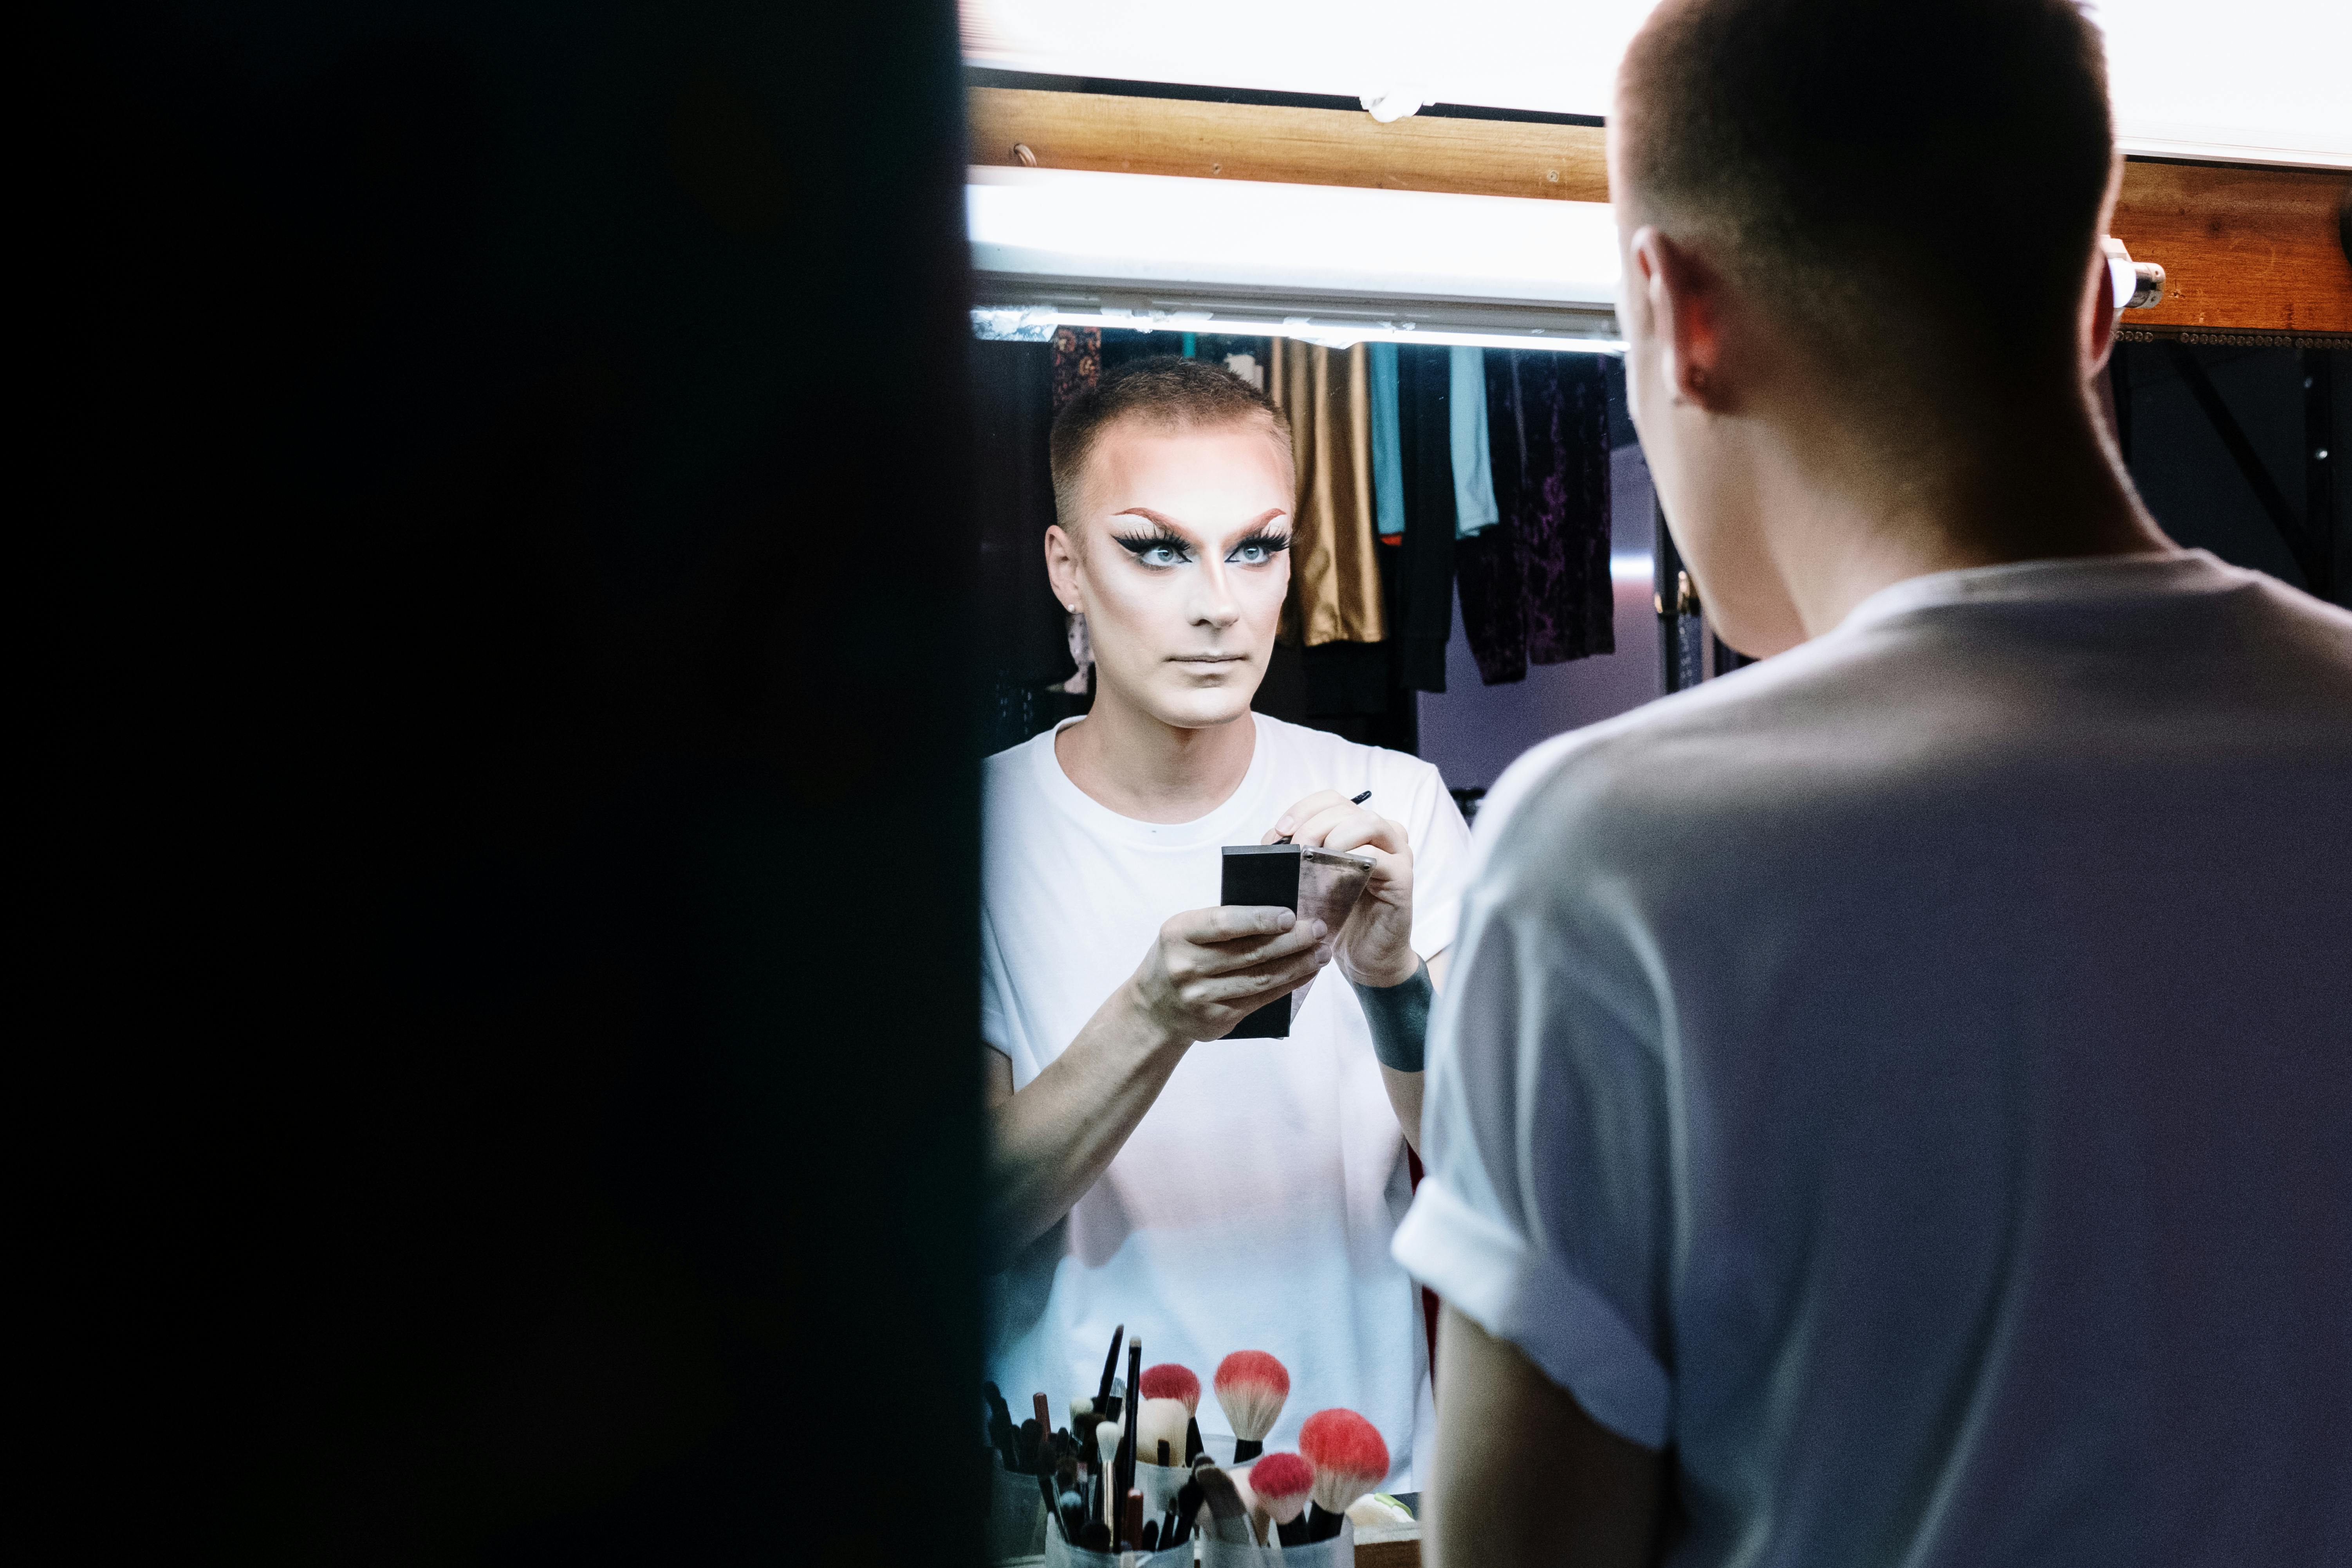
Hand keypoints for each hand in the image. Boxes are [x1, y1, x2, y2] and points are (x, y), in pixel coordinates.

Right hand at [1127, 906, 1331, 1042]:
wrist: (1154, 1008)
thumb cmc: (1178, 957)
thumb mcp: (1186, 931)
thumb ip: (1223, 923)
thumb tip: (1281, 916)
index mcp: (1179, 934)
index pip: (1225, 924)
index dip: (1260, 920)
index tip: (1290, 915)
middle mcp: (1188, 966)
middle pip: (1251, 953)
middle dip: (1292, 940)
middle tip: (1319, 929)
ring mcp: (1202, 997)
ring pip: (1261, 978)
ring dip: (1298, 964)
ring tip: (1321, 952)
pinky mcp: (1218, 1019)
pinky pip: (1261, 1000)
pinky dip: (1288, 984)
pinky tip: (1306, 972)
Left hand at [1266, 791, 1418, 987]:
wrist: (1366, 958)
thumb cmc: (1338, 917)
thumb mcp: (1310, 880)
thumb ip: (1297, 856)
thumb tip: (1273, 840)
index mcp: (1359, 830)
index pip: (1332, 800)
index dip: (1304, 809)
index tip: (1281, 831)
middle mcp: (1383, 836)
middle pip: (1347, 809)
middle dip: (1313, 825)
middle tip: (1295, 851)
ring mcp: (1397, 854)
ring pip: (1369, 823)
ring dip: (1335, 837)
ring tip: (1315, 861)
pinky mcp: (1403, 878)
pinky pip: (1380, 856)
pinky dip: (1353, 861)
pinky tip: (1333, 880)